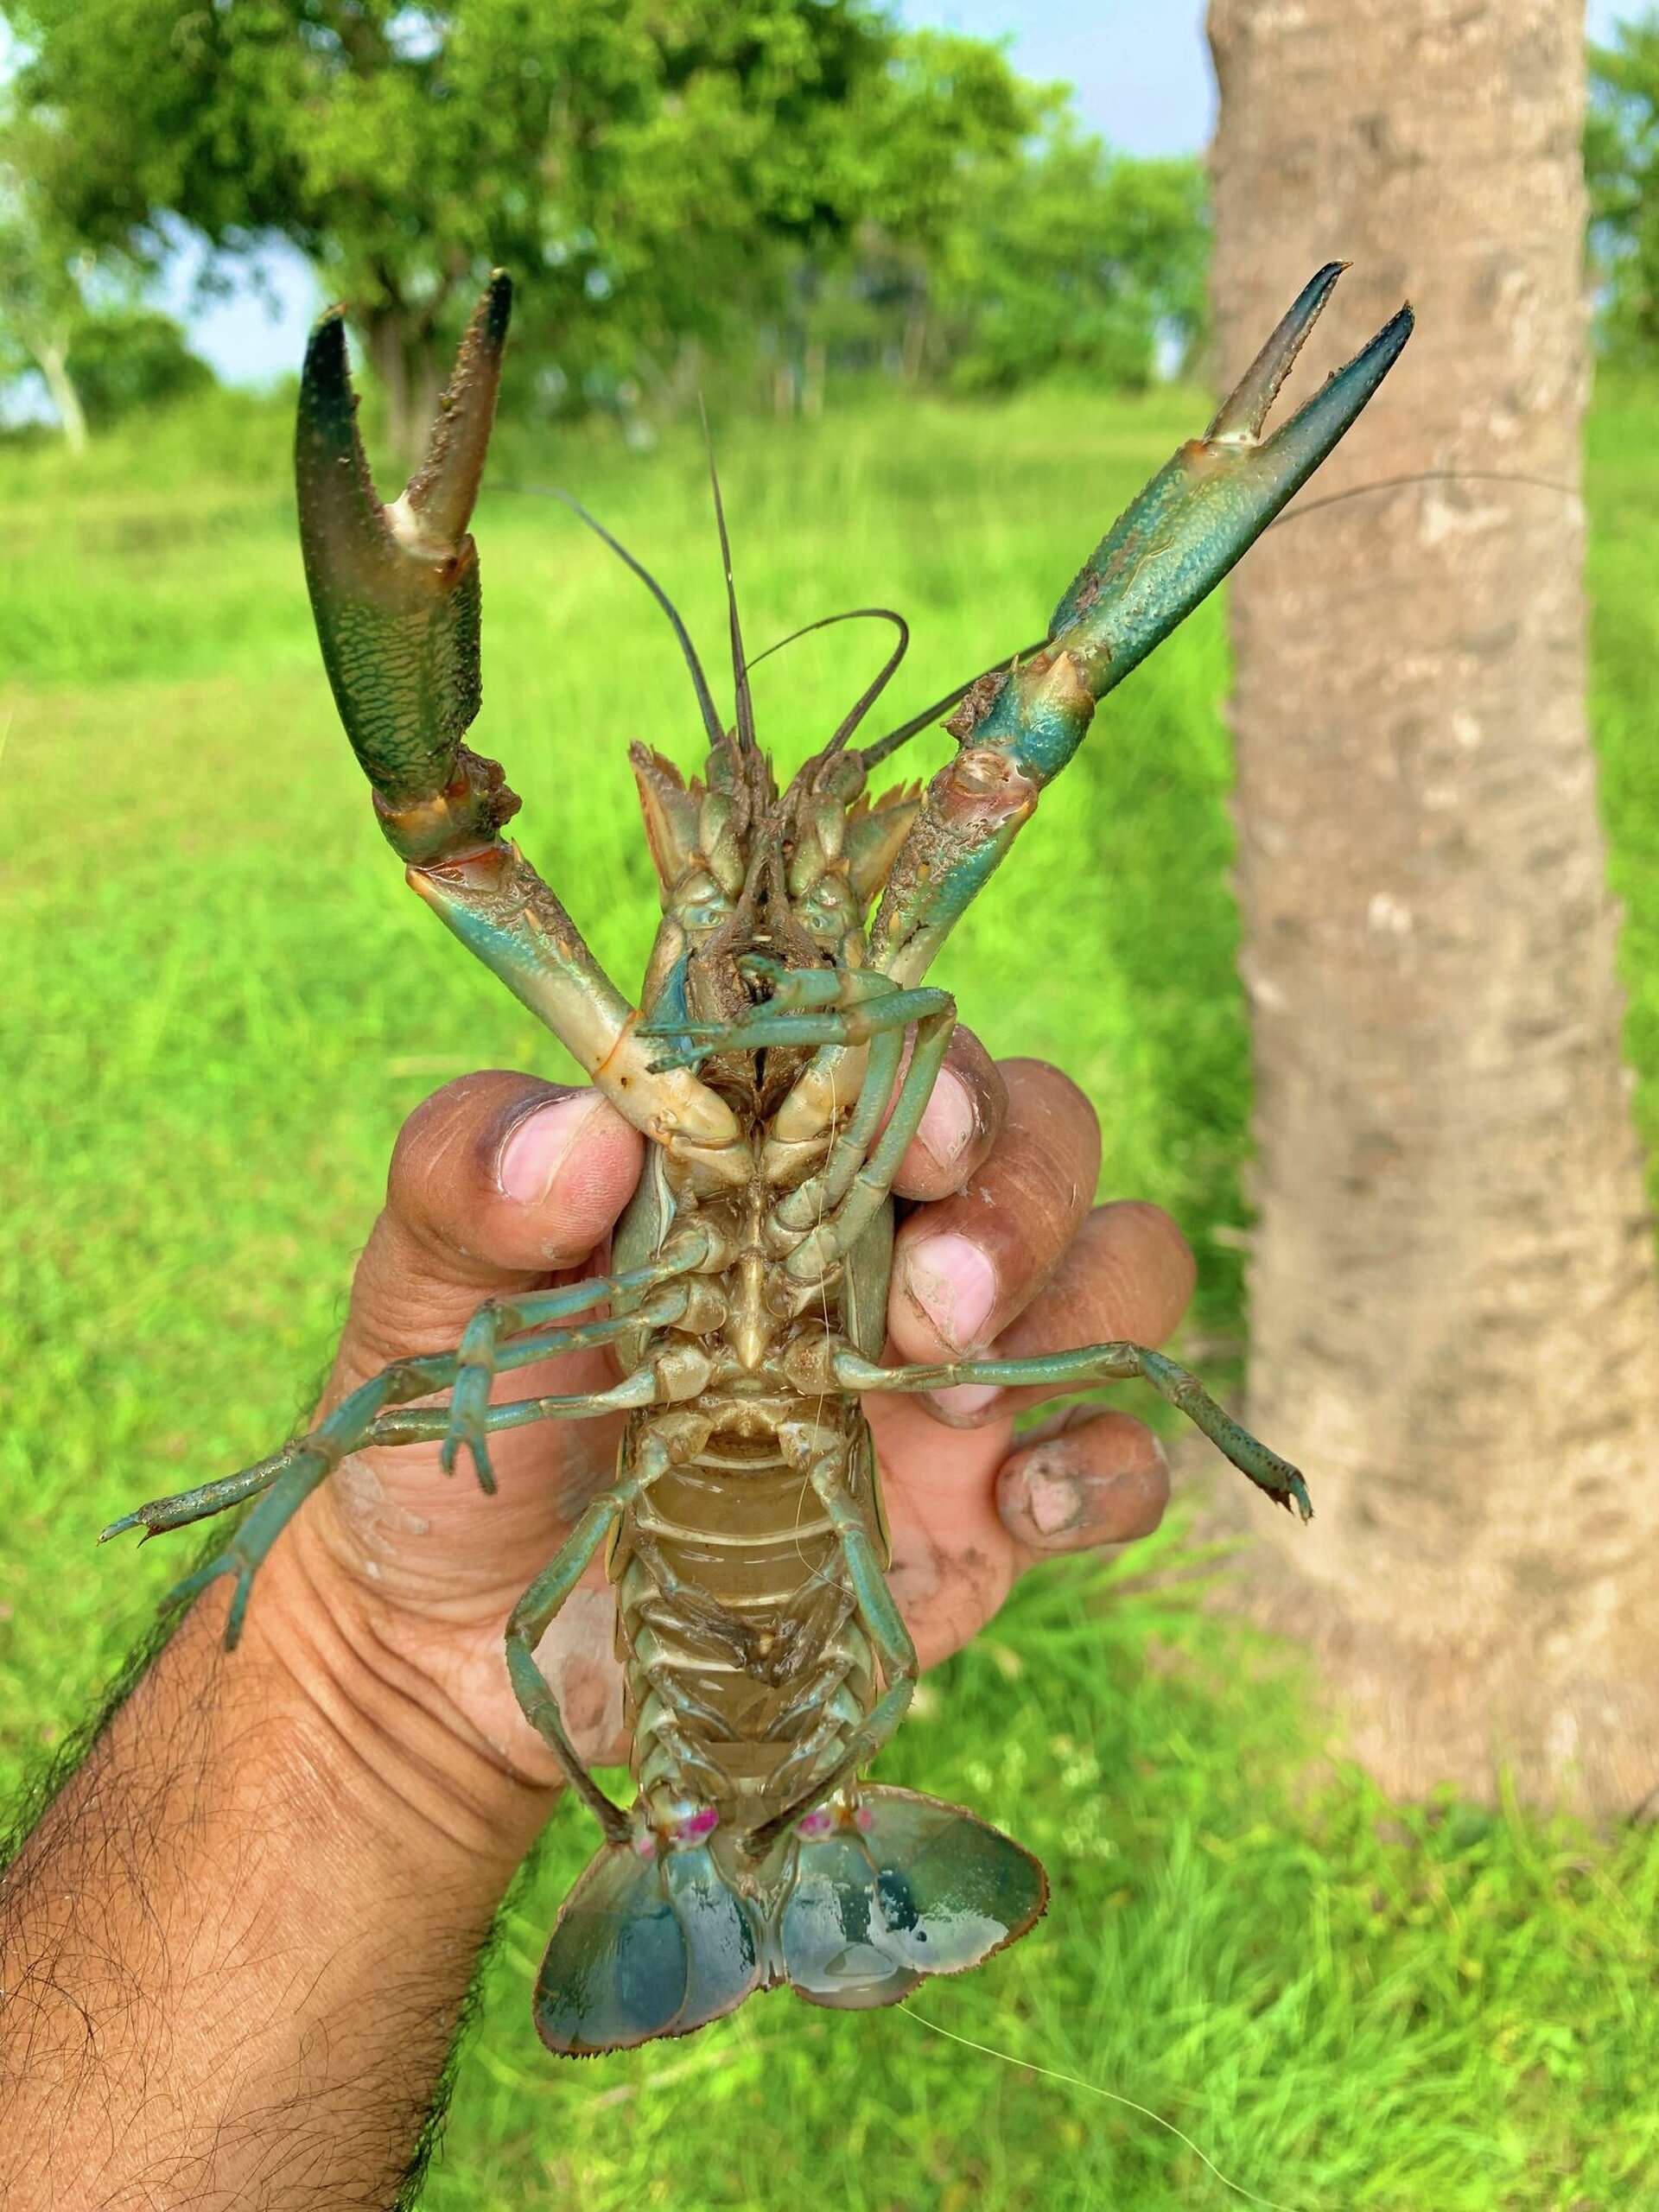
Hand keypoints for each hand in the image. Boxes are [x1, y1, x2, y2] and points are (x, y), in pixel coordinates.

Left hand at [278, 1042, 1190, 1797]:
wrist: (467, 1645)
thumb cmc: (465, 1425)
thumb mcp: (429, 1293)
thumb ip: (466, 1185)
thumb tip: (579, 1136)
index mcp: (774, 1153)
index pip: (904, 1047)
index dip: (939, 1071)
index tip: (914, 1142)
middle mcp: (886, 1236)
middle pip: (1047, 1134)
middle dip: (1023, 1195)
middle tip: (928, 1306)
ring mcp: (950, 1373)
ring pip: (1120, 1263)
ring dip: (1082, 1307)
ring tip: (954, 1403)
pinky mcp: (986, 1509)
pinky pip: (1120, 1457)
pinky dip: (1110, 1464)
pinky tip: (1021, 1511)